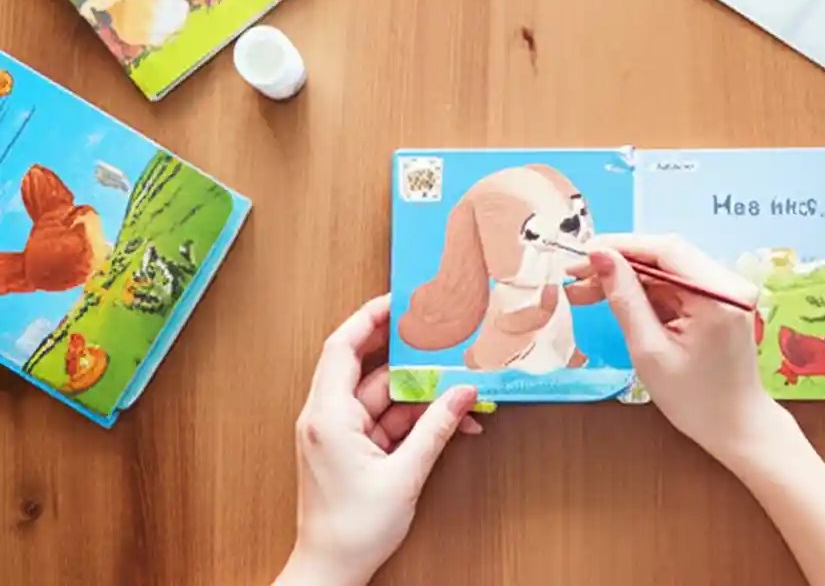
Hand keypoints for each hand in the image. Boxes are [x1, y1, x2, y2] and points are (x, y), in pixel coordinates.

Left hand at [276, 296, 484, 585]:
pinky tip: (449, 422)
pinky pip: (385, 421)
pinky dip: (415, 421)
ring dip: (421, 396)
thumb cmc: (352, 530)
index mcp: (327, 416)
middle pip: (368, 369)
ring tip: (460, 390)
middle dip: (408, 356)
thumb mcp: (404, 475)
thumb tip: (462, 394)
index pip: (341, 348)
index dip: (367, 318)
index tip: (397, 301)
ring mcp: (338, 434)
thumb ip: (436, 429)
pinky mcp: (351, 450)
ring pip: (383, 397)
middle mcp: (326, 418)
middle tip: (441, 337)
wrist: (330, 571)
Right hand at [571, 235, 791, 463]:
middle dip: (619, 263)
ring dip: (627, 278)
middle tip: (576, 277)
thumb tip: (599, 256)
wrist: (737, 429)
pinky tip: (614, 300)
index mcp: (719, 295)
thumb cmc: (695, 401)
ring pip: (667, 271)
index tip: (582, 253)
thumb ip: (625, 298)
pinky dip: (645, 293)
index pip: (665, 250)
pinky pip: (676, 286)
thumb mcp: (649, 350)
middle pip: (666, 256)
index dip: (620, 246)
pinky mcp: (719, 302)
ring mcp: (726, 291)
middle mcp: (729, 284)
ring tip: (585, 292)